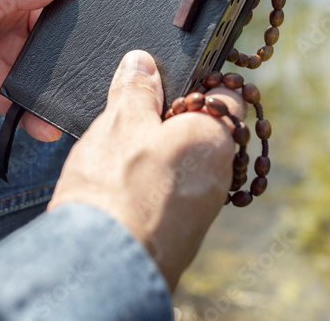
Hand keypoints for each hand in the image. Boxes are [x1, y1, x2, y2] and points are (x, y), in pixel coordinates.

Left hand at [0, 0, 73, 139]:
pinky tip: (50, 124)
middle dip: (84, 35)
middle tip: (110, 50)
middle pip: (61, 23)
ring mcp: (7, 56)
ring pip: (51, 65)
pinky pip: (30, 102)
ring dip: (66, 78)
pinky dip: (42, 113)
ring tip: (87, 93)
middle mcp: (11, 18)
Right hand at [48, 50, 245, 290]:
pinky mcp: (180, 233)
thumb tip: (143, 63)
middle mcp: (219, 174)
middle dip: (170, 118)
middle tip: (131, 113)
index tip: (167, 76)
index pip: (225, 94)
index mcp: (216, 137)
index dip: (197, 79)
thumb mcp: (120, 122)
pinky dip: (151, 183)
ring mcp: (201, 208)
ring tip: (118, 152)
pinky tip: (120, 185)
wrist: (104, 267)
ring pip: (185, 164)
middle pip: (203, 130)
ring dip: (157, 153)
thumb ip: (137, 89)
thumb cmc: (116, 189)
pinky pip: (172, 193)